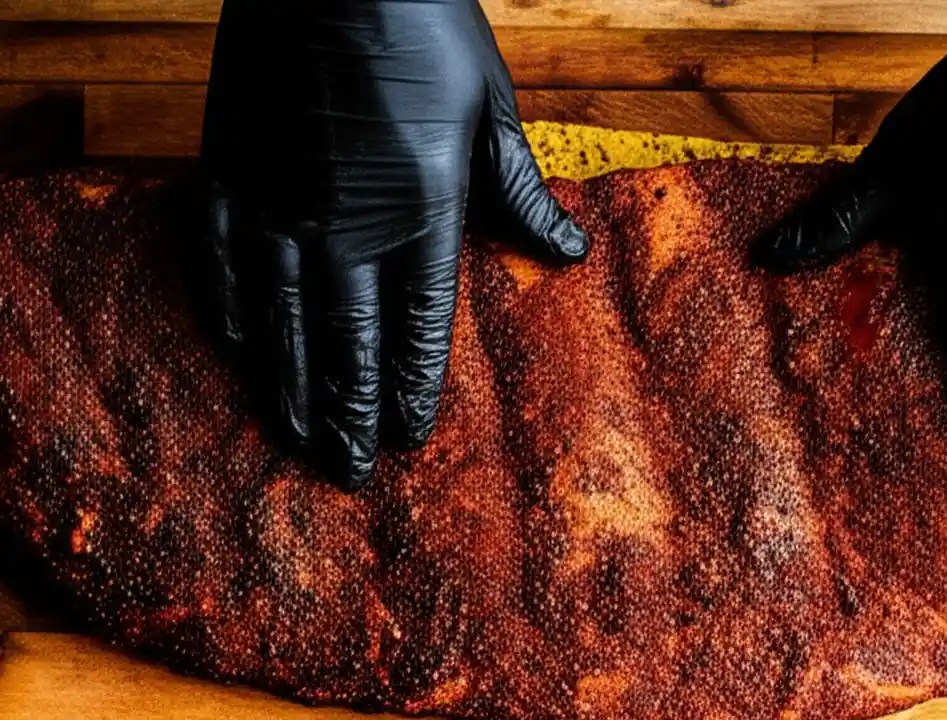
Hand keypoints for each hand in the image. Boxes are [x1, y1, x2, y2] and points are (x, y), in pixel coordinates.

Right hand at [198, 0, 587, 490]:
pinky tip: (240, 347)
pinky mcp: (230, 169)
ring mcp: (279, 200)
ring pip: (283, 317)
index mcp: (421, 212)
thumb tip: (569, 254)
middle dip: (351, 412)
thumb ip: (521, 193)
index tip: (411, 440)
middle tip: (349, 474)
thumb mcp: (492, 110)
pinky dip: (232, 306)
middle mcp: (345, 223)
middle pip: (347, 341)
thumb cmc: (426, 30)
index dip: (415, 388)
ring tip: (295, 439)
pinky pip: (224, 256)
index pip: (419, 325)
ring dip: (290, 384)